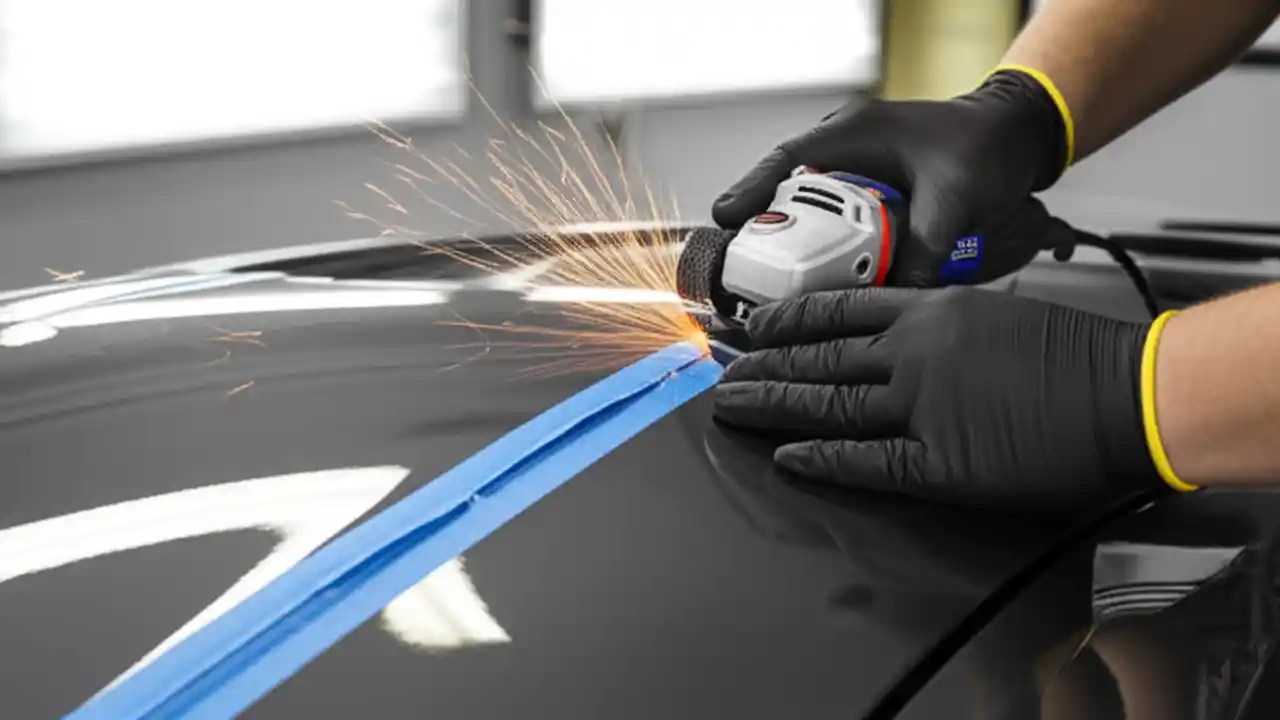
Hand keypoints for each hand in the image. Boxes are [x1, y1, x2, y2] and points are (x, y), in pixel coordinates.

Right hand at [712, 70, 1068, 286]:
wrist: (1014, 137)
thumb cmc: (985, 147)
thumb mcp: (955, 200)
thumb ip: (925, 249)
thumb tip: (897, 299)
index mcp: (854, 133)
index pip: (785, 161)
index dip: (749, 193)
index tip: (724, 222)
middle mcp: (845, 150)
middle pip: (788, 195)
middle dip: (774, 236)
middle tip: (759, 276)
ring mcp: (854, 171)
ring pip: (809, 213)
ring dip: (803, 247)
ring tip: (791, 287)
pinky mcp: (866, 194)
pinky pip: (835, 224)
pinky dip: (831, 250)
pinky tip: (834, 280)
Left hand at [713, 287, 1162, 510]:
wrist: (1127, 392)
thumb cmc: (1071, 351)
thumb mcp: (990, 314)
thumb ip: (935, 324)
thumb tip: (894, 337)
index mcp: (928, 310)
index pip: (835, 310)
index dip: (785, 320)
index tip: (750, 325)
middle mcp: (914, 352)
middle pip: (818, 357)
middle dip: (762, 364)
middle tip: (722, 372)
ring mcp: (924, 406)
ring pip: (828, 402)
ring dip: (773, 404)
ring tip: (732, 407)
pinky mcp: (942, 460)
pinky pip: (867, 459)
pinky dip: (823, 457)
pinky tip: (788, 455)